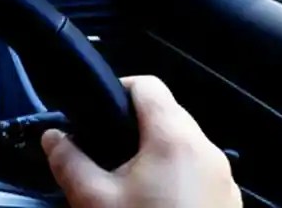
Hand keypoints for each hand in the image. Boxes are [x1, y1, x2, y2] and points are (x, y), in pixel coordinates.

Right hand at [42, 76, 239, 207]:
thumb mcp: (94, 199)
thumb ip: (69, 161)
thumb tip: (53, 139)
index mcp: (175, 138)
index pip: (146, 85)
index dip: (116, 90)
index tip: (96, 114)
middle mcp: (207, 152)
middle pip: (166, 115)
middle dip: (132, 130)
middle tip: (104, 158)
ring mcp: (223, 180)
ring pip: (183, 147)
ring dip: (154, 156)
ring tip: (127, 188)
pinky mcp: (228, 204)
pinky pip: (197, 175)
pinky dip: (174, 180)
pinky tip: (154, 207)